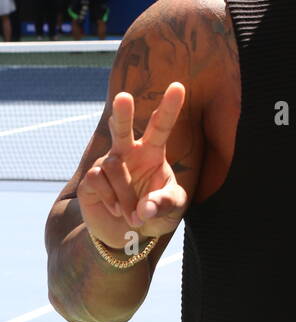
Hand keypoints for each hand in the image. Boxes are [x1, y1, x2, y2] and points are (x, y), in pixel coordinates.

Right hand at [78, 83, 187, 249]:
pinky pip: (99, 181)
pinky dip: (111, 199)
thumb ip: (165, 204)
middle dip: (123, 113)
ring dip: (127, 196)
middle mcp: (129, 151)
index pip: (161, 125)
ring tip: (134, 216)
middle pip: (123, 128)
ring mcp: (107, 162)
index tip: (178, 86)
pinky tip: (116, 209)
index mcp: (153, 151)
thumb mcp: (171, 210)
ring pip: (115, 168)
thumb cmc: (154, 212)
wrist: (127, 234)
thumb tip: (146, 207)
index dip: (169, 107)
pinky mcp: (90, 178)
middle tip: (123, 97)